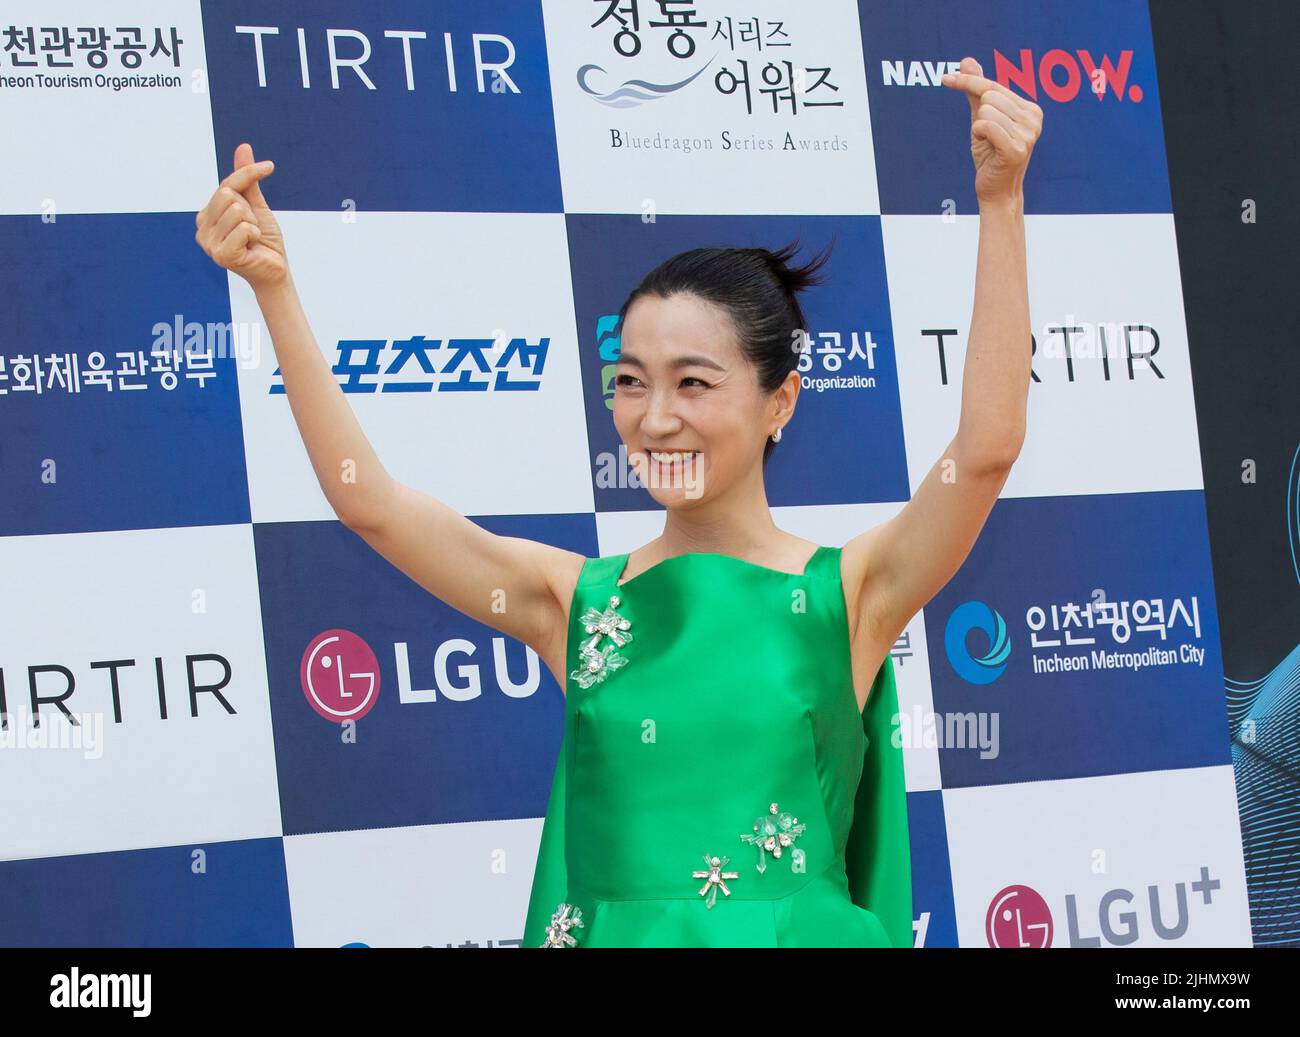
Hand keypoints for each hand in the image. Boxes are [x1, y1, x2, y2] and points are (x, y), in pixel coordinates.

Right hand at [194, 142, 288, 289]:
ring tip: (251, 240)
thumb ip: (246, 179)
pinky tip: (251, 248)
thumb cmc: (264, 240)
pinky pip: (244, 228)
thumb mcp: (256, 205)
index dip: (249, 174)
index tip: (270, 166)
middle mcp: (201, 228)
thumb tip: (244, 147)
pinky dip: (255, 235)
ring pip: (237, 211)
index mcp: (206, 215)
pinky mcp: (221, 255)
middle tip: (253, 230)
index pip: (226, 184)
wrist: (275, 270)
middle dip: (250, 211)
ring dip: (254, 225)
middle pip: (228, 196)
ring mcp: (208, 244)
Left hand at [941, 56, 1042, 203]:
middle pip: (989, 96)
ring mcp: (1028, 133)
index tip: (946, 78)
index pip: (993, 86)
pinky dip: (979, 135)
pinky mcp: (1016, 148)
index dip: (967, 81)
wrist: (996, 191)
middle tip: (986, 137)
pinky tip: (988, 149)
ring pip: (986, 111)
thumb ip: (976, 91)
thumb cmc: (990, 156)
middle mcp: (1034, 118)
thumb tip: (967, 61)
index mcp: (1030, 109)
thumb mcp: (981, 120)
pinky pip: (985, 125)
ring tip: (990, 145)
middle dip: (978, 115)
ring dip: (979, 129)